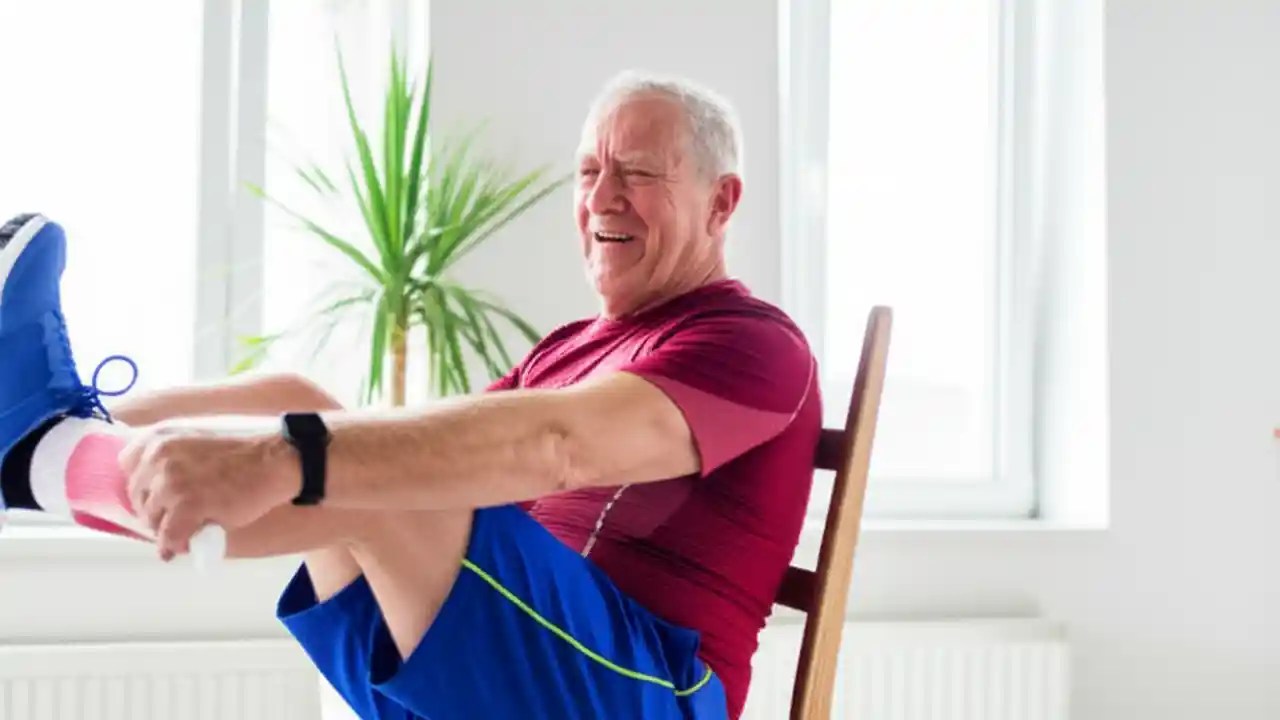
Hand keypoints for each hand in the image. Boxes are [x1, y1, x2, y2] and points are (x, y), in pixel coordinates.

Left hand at [118, 418, 297, 560]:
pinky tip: (184, 545)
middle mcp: (158, 457)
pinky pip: (169, 537)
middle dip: (154, 510)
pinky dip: (175, 545)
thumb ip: (172, 455)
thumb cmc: (245, 450)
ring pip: (152, 520)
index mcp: (159, 437)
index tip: (155, 493)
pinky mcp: (188, 506)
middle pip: (137, 497)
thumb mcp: (197, 437)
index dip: (142, 483)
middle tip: (174, 518)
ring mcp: (172, 482)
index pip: (127, 464)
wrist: (276, 458)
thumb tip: (154, 486)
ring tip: (184, 531)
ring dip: (165, 529)